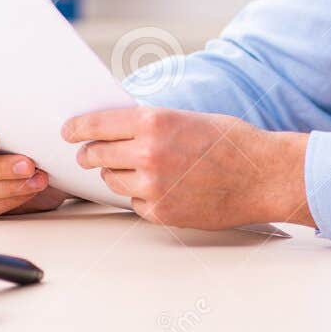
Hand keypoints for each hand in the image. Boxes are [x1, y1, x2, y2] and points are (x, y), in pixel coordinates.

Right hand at [0, 113, 69, 219]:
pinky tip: (28, 191)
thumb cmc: (24, 137)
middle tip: (28, 166)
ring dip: (10, 186)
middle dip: (0, 168)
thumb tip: (36, 120)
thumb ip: (17, 120)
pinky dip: (8, 200)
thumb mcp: (21, 122)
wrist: (36, 164)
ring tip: (37, 180)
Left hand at [62, 106, 313, 229]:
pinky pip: (134, 203)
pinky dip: (140, 196)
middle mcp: (148, 153)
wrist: (262, 175)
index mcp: (154, 122)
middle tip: (87, 154)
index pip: (97, 124)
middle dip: (89, 154)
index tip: (68, 131)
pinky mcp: (161, 212)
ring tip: (134, 170)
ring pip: (112, 181)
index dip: (77, 128)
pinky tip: (159, 188)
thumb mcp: (186, 119)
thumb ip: (150, 124)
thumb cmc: (231, 142)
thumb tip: (116, 130)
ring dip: (116, 175)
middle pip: (97, 155)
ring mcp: (152, 186)